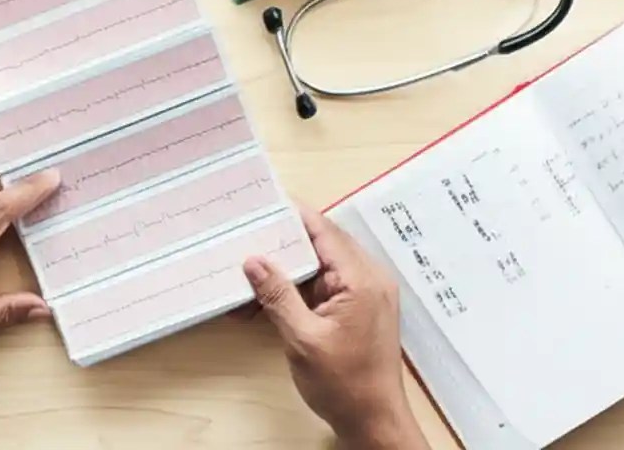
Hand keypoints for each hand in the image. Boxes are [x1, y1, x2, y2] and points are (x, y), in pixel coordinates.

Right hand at [242, 208, 428, 449]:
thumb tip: (254, 260)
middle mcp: (369, 280)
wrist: (373, 422)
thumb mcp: (302, 339)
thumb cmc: (344, 385)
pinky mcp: (359, 310)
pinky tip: (268, 298)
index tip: (266, 202)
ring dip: (289, 269)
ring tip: (251, 267)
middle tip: (250, 231)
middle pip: (323, 244)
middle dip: (285, 240)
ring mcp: (366, 295)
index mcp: (361, 280)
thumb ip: (277, 296)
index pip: (325, 231)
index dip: (295, 214)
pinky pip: (325, 287)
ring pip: (321, 266)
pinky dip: (299, 289)